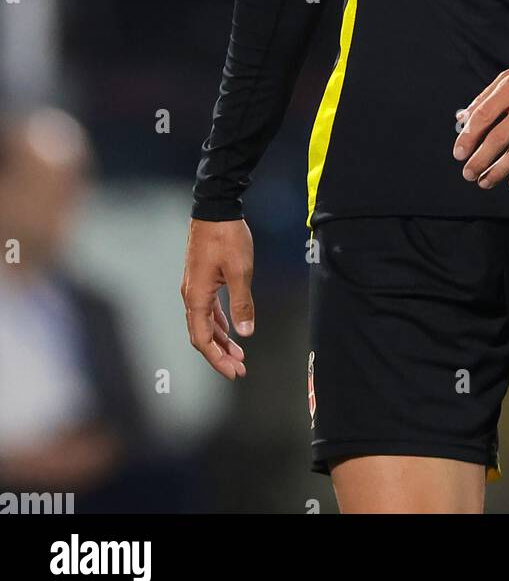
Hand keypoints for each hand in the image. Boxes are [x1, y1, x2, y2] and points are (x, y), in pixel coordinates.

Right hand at [181, 218, 252, 379]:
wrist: (215, 209)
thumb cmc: (227, 237)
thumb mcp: (240, 271)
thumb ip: (242, 304)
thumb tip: (245, 334)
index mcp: (196, 297)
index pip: (202, 339)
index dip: (217, 359)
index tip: (233, 371)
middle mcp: (191, 295)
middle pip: (202, 335)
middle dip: (220, 354)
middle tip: (239, 368)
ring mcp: (195, 287)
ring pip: (205, 323)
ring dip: (220, 340)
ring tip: (238, 354)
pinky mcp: (202, 279)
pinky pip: (208, 309)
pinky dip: (219, 323)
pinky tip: (230, 329)